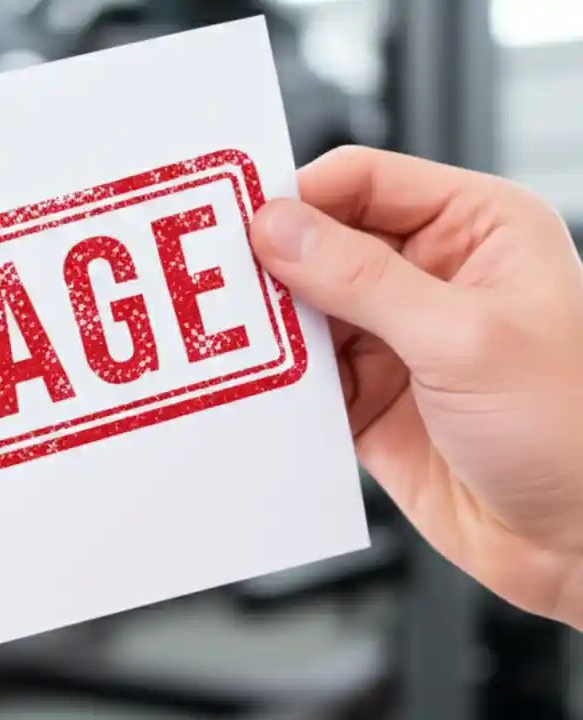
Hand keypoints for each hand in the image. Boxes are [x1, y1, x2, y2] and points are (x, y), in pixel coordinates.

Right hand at [251, 146, 582, 626]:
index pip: (362, 181)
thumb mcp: (463, 339)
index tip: (241, 224)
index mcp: (475, 229)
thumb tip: (280, 227)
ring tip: (231, 340)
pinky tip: (253, 385)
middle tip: (217, 283)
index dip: (299, 196)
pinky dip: (274, 380)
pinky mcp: (368, 398)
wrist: (581, 542)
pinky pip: (301, 375)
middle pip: (321, 242)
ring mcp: (396, 338)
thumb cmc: (572, 431)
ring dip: (269, 327)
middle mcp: (431, 275)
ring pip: (302, 309)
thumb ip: (362, 279)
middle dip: (272, 264)